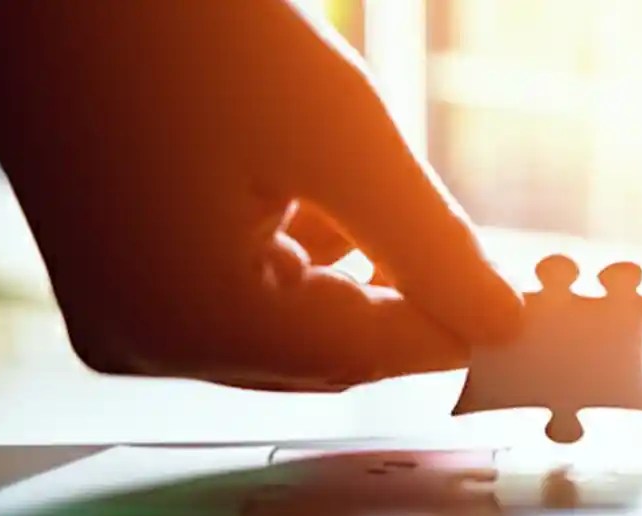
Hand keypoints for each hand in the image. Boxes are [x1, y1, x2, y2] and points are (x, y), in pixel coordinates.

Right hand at [0, 2, 520, 391]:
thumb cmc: (184, 32)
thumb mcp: (339, 138)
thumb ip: (431, 245)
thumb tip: (499, 321)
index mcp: (190, 319)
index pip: (363, 357)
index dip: (453, 332)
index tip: (523, 315)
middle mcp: (145, 339)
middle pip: (323, 351)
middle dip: (402, 306)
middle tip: (471, 261)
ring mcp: (122, 313)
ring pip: (285, 326)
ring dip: (351, 278)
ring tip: (368, 198)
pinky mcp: (119, 279)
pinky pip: (234, 298)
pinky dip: (294, 263)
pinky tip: (308, 195)